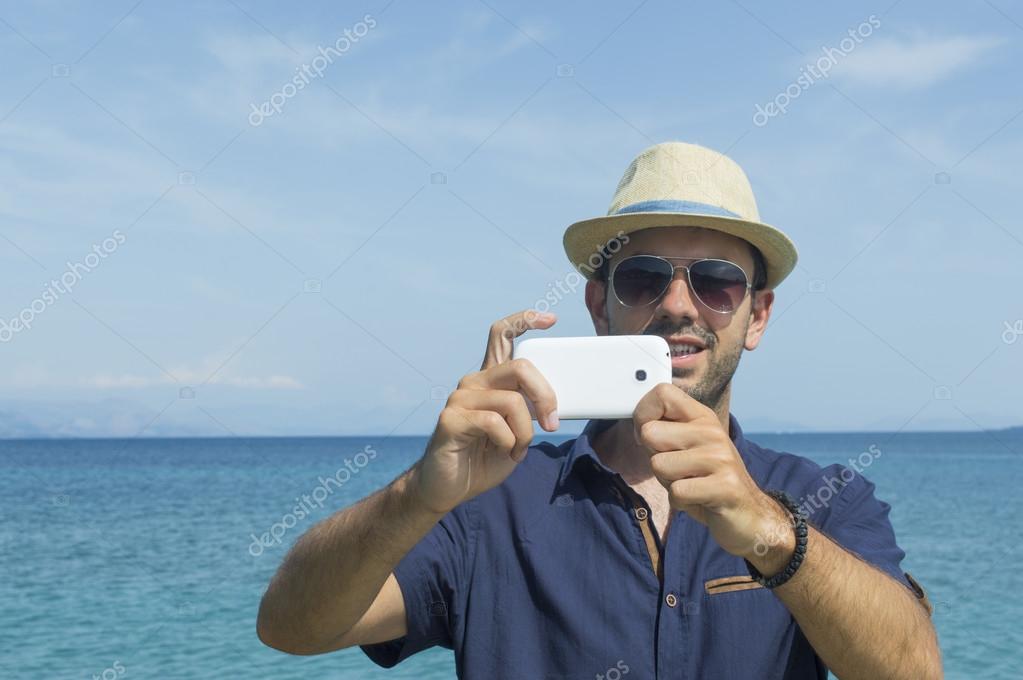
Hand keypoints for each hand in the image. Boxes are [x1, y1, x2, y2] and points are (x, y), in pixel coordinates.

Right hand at [412, 310, 559, 515]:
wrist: (447, 488)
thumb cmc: (483, 458)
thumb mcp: (517, 431)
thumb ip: (530, 411)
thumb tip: (556, 404)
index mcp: (490, 381)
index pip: (502, 335)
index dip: (526, 320)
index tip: (551, 320)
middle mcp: (474, 382)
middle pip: (520, 366)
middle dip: (545, 395)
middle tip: (551, 423)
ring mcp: (460, 398)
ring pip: (512, 401)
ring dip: (525, 432)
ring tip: (517, 450)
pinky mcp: (451, 419)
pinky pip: (495, 423)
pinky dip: (510, 442)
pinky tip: (504, 452)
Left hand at [632, 383, 794, 573]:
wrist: (749, 515)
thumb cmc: (709, 481)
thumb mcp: (687, 448)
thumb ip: (665, 433)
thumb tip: (638, 422)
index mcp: (702, 417)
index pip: (662, 393)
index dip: (643, 414)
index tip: (650, 437)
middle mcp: (712, 432)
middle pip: (650, 433)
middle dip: (654, 457)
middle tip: (677, 469)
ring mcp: (720, 458)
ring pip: (659, 465)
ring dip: (668, 483)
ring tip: (690, 484)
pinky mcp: (725, 486)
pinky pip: (676, 493)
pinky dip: (680, 502)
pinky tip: (698, 499)